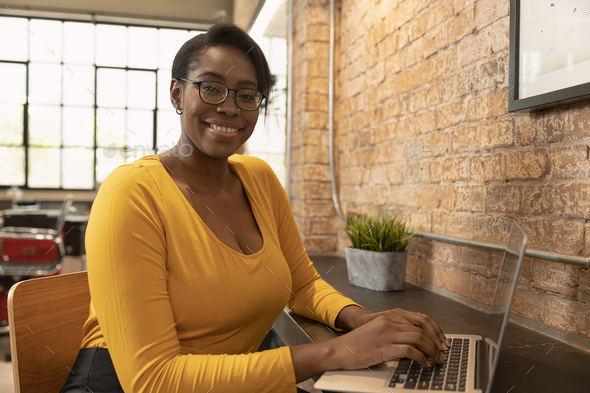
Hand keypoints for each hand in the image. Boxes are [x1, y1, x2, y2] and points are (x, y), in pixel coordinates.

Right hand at [330, 308, 448, 369]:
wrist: (341, 349)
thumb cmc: (359, 342)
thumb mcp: (379, 328)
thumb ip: (395, 327)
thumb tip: (417, 337)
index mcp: (391, 315)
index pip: (422, 319)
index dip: (436, 330)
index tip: (442, 341)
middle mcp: (391, 321)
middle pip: (423, 329)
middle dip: (437, 343)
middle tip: (442, 353)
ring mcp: (388, 333)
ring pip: (420, 339)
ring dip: (432, 351)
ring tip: (436, 360)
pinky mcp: (386, 347)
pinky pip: (411, 351)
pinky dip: (421, 358)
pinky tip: (423, 364)